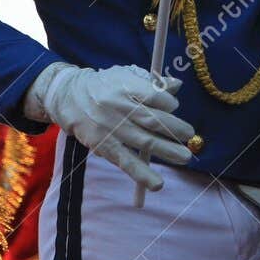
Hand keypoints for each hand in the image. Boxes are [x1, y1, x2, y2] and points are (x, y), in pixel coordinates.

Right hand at [23, 63, 194, 189]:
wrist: (69, 98)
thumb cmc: (105, 86)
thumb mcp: (125, 75)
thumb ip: (152, 82)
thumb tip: (177, 85)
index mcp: (125, 86)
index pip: (152, 95)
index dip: (167, 102)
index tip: (174, 106)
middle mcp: (118, 107)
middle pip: (151, 119)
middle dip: (174, 128)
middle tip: (189, 135)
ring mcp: (111, 128)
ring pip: (143, 141)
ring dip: (167, 151)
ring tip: (184, 157)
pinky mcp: (104, 146)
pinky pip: (126, 161)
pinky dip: (142, 174)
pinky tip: (157, 184)